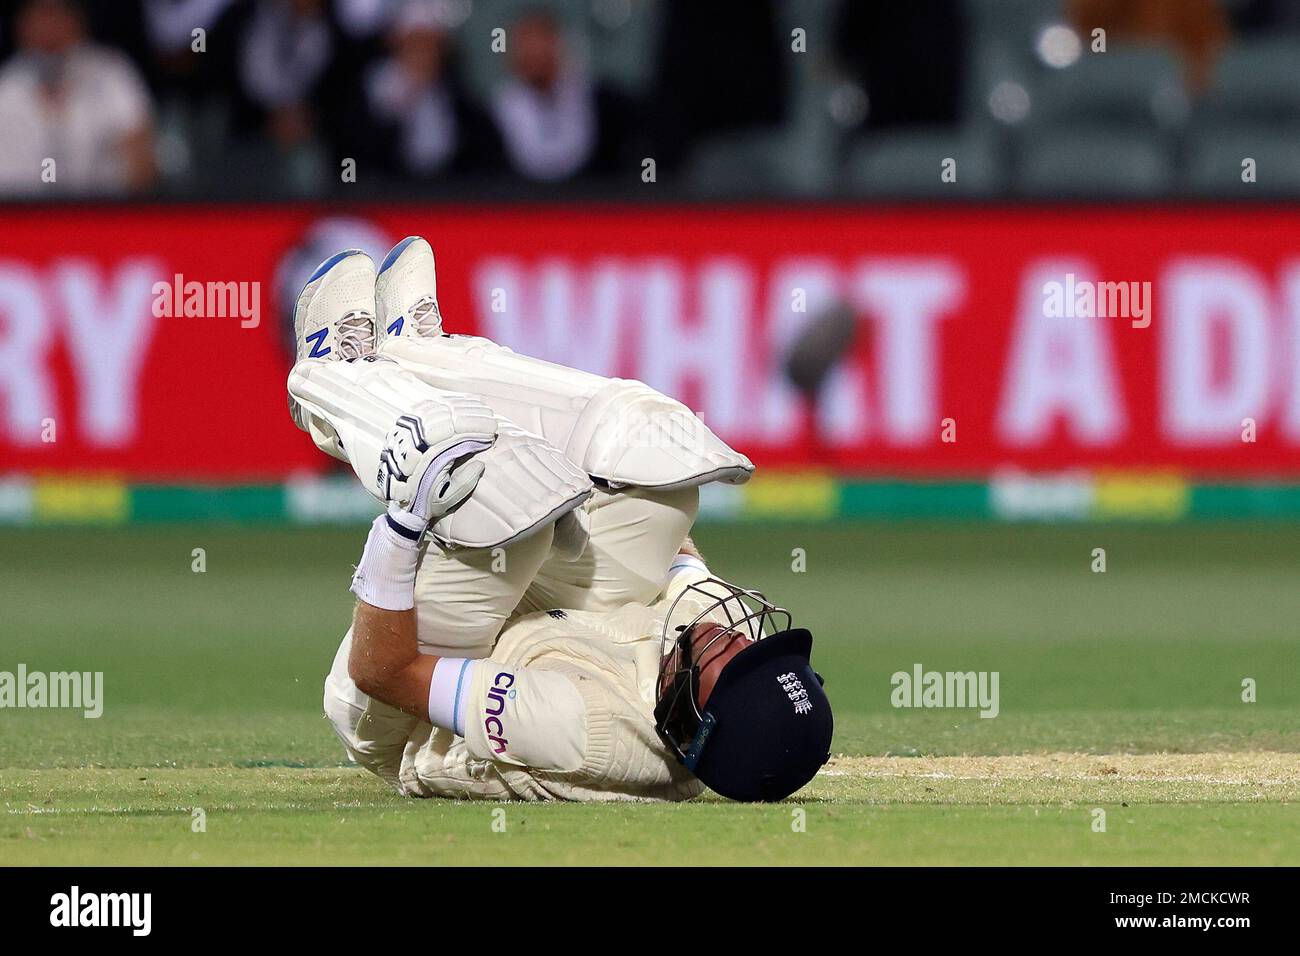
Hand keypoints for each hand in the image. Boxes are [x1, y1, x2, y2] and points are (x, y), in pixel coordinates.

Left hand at [377, 397, 496, 536]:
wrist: (399, 500)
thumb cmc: (426, 500)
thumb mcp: (446, 499)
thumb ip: (464, 482)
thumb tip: (480, 464)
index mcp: (423, 458)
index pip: (452, 433)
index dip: (474, 428)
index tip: (492, 430)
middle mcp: (412, 440)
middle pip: (444, 418)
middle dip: (471, 415)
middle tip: (491, 417)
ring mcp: (406, 431)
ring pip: (435, 409)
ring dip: (460, 407)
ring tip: (480, 408)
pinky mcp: (404, 426)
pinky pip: (425, 408)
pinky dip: (445, 403)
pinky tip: (461, 405)